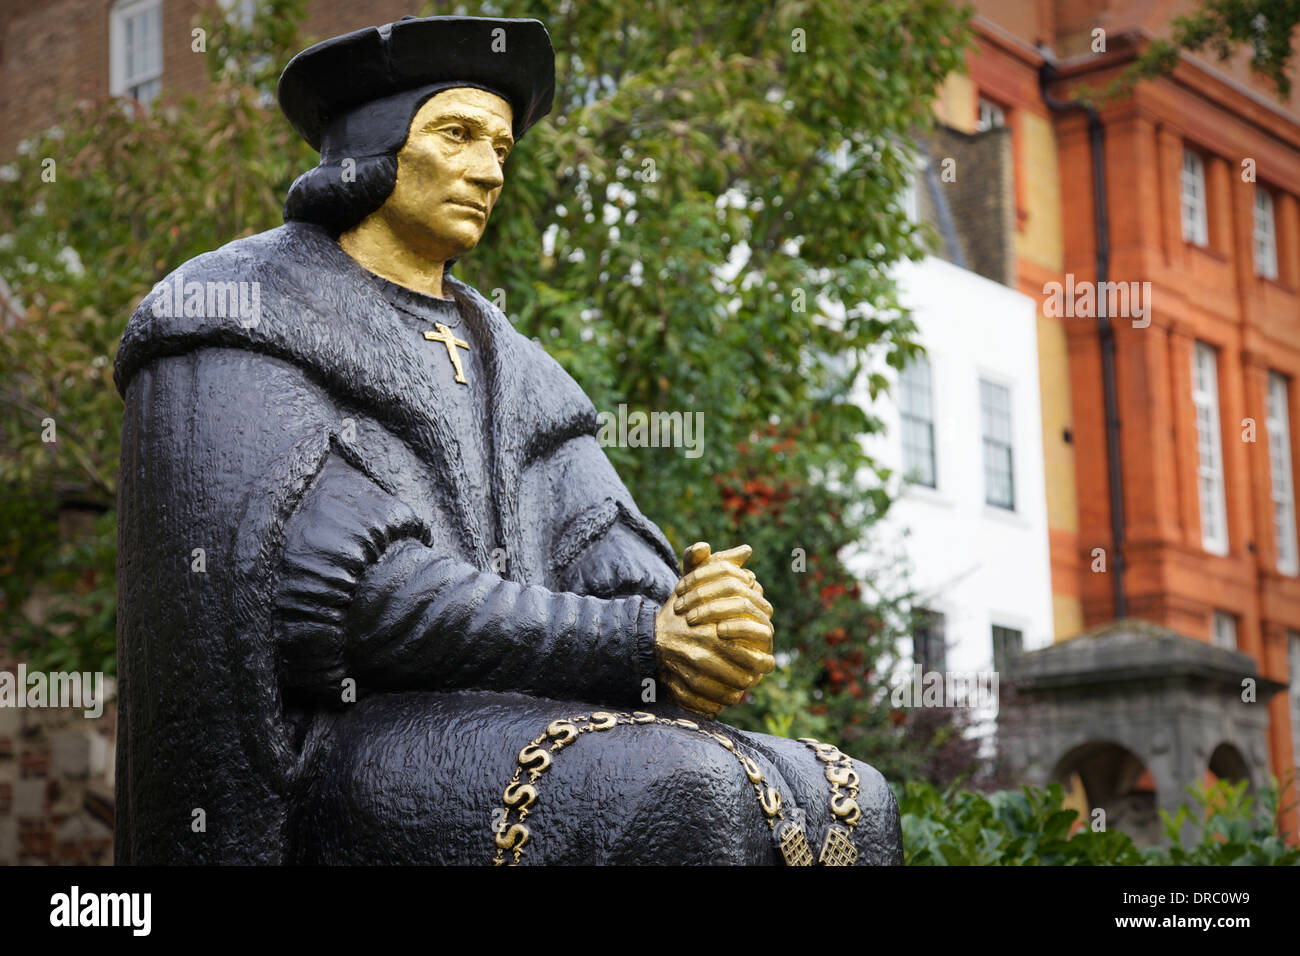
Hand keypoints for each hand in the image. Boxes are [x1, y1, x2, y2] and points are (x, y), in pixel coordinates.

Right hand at [654, 542, 774, 717]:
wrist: (645, 639)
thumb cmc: (677, 610)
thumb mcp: (694, 583)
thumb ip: (719, 566)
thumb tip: (746, 550)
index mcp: (710, 631)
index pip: (748, 651)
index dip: (760, 657)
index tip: (767, 657)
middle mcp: (700, 654)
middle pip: (742, 675)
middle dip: (753, 676)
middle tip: (758, 673)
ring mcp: (689, 676)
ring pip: (729, 693)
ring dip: (740, 691)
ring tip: (744, 684)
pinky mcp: (681, 693)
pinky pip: (711, 705)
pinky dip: (721, 703)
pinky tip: (726, 694)